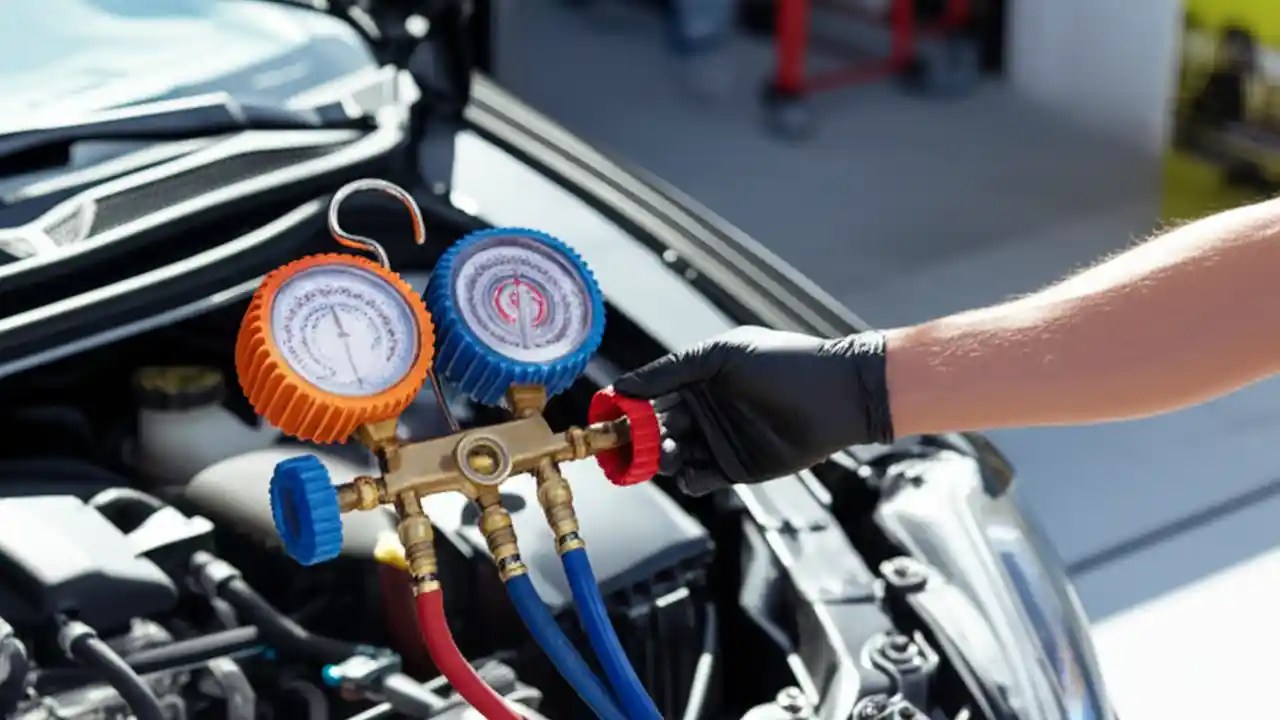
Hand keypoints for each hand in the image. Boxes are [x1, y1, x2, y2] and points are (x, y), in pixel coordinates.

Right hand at [612, 326, 893, 495]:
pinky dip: (689, 479)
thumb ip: (670, 370)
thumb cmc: (782, 363)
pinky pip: (700, 479)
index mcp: (696, 380)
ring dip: (662, 458)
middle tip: (631, 443)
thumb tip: (622, 385)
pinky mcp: (736, 468)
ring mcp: (718, 441)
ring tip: (669, 453)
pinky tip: (690, 470)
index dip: (626, 407)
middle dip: (639, 438)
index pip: (650, 397)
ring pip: (673, 457)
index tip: (606, 415)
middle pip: (656, 431)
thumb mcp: (720, 355)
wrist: (835, 394)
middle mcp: (703, 411)